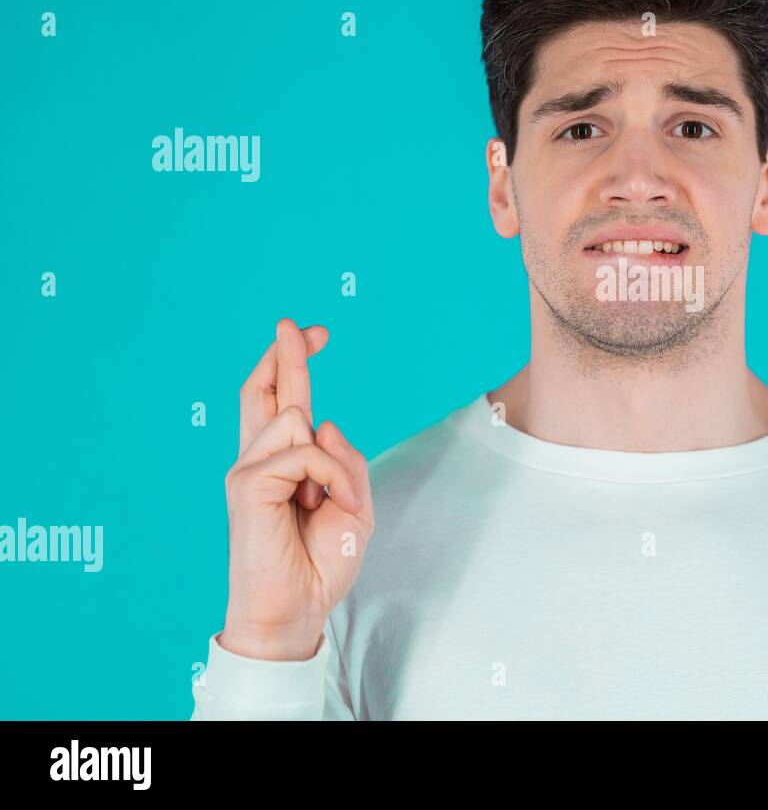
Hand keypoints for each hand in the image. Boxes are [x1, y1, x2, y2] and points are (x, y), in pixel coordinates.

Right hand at [219, 318, 374, 660]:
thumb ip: (347, 461)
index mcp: (285, 464)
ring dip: (334, 463)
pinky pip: (305, 453)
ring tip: (328, 505)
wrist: (298, 609)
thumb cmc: (321, 562)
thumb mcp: (356, 506)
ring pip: (299, 419)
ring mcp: (249, 469)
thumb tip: (322, 423)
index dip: (294, 364)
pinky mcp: (246, 483)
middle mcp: (261, 460)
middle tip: (295, 322)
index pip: (284, 402)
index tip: (314, 332)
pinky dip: (329, 478)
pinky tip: (320, 506)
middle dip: (286, 354)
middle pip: (266, 392)